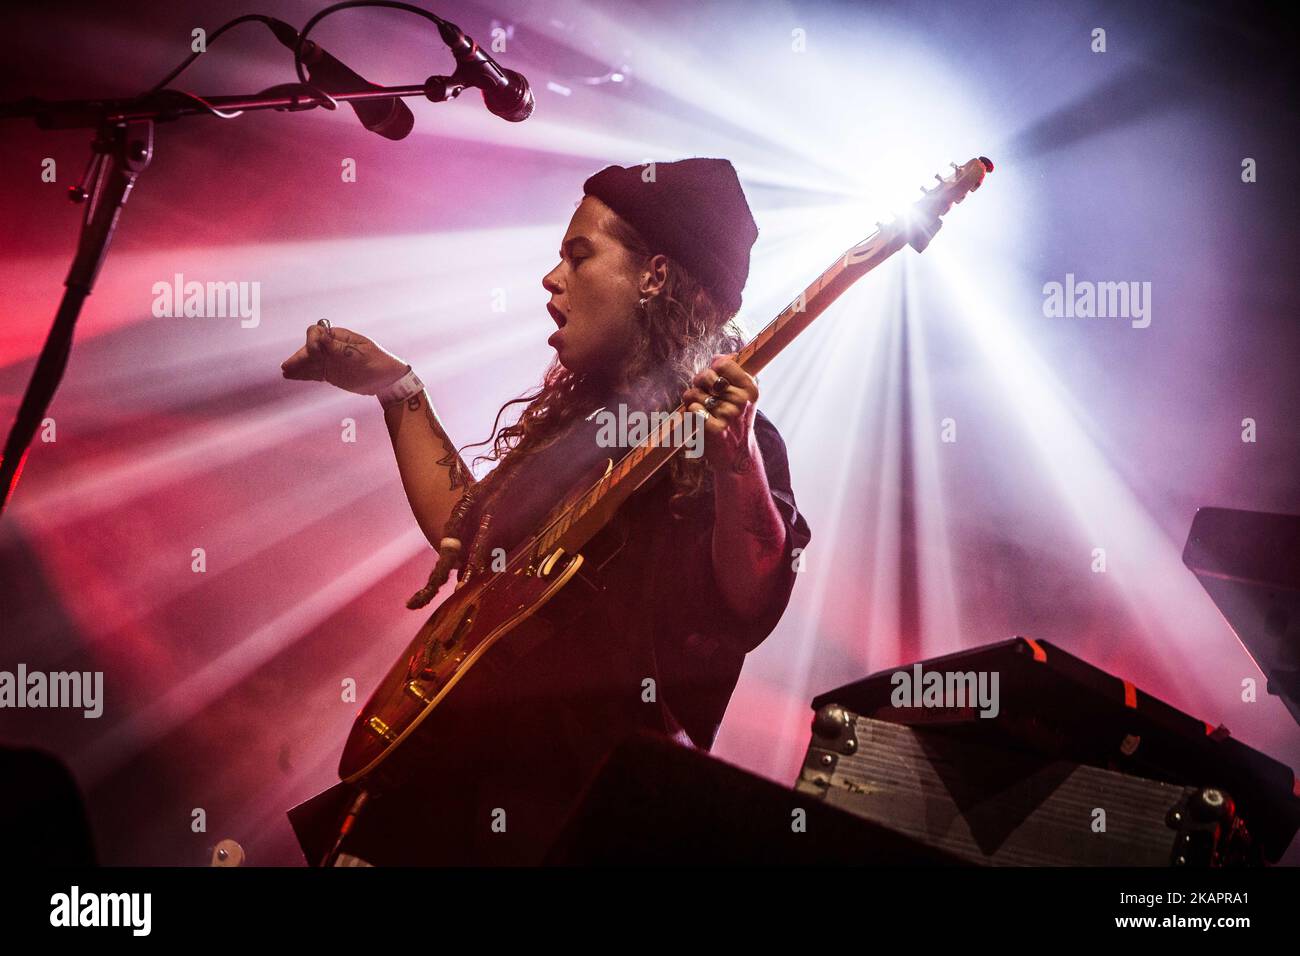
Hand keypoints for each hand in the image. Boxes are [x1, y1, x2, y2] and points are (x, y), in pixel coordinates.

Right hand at [280, 321, 408, 394]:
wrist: (388, 380)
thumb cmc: (379, 363)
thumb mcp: (361, 355)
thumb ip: (340, 347)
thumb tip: (321, 335)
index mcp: (339, 337)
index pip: (317, 333)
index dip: (312, 341)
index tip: (315, 352)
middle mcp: (331, 347)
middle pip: (309, 348)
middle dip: (300, 356)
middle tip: (288, 367)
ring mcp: (329, 360)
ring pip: (309, 361)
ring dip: (297, 365)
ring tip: (285, 371)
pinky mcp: (329, 373)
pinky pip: (313, 372)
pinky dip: (302, 374)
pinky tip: (291, 376)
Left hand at [682, 354, 760, 470]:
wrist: (736, 455)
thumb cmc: (735, 421)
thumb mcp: (743, 395)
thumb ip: (732, 373)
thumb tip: (718, 357)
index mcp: (749, 388)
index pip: (723, 363)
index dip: (713, 369)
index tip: (715, 381)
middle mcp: (741, 400)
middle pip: (705, 377)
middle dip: (698, 384)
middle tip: (705, 396)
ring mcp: (728, 415)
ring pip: (693, 393)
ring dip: (691, 401)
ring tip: (702, 410)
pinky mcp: (715, 429)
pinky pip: (692, 410)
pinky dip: (690, 414)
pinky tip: (698, 420)